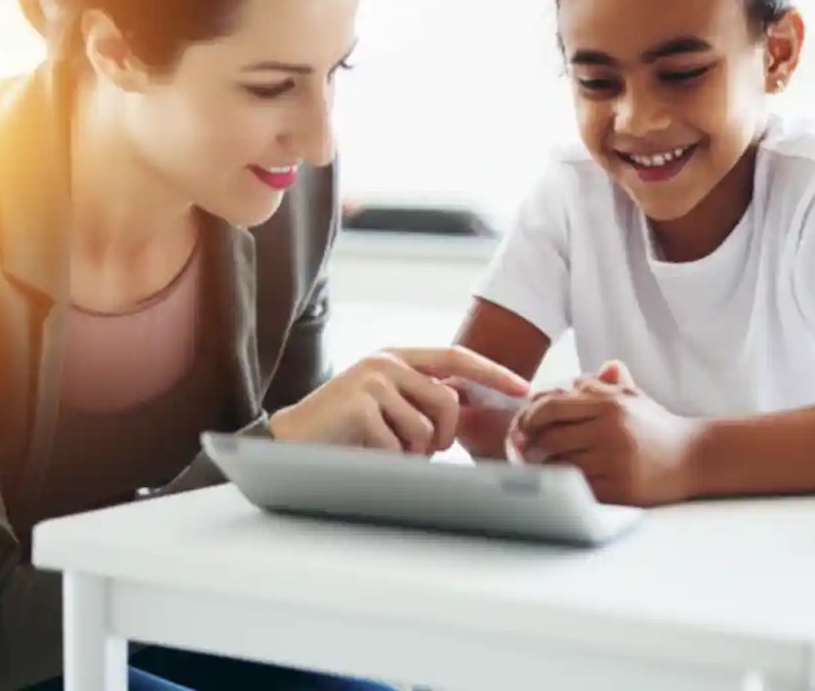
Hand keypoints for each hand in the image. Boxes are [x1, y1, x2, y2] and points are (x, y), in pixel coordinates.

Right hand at [270, 347, 528, 454]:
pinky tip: (365, 452)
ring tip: (385, 449)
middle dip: (444, 435)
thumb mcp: (388, 403)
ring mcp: (371, 381)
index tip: (522, 388)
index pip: (456, 357)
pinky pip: (398, 444)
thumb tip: (466, 403)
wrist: (291, 441)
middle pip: (448, 401)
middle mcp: (387, 361)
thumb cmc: (346, 428)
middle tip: (425, 450)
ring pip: (425, 427)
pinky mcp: (359, 406)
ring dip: (413, 451)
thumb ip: (421, 397)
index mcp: (398, 356)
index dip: (492, 372)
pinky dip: (388, 458)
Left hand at [510, 361, 701, 505]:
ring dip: (546, 469)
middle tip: (524, 452)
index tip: (522, 427)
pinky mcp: (621, 489)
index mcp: (610, 404)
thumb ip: (602, 385)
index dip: (529, 418)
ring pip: (560, 465)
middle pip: (550, 438)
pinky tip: (566, 483)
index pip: (552, 407)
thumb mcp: (632, 397)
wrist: (696, 456)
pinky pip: (578, 488)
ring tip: (544, 467)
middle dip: (531, 447)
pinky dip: (567, 487)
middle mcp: (611, 430)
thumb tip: (572, 379)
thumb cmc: (657, 426)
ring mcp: (616, 460)